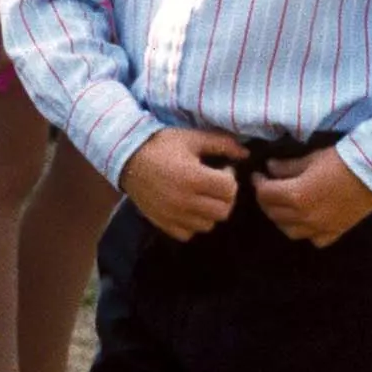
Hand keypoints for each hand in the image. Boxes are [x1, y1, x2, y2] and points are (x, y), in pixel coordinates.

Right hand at [119, 127, 248, 240]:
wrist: (126, 157)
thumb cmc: (161, 145)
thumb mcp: (192, 138)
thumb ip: (221, 144)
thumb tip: (245, 153)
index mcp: (193, 178)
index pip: (229, 189)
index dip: (231, 178)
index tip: (223, 169)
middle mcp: (184, 201)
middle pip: (223, 210)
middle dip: (225, 196)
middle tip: (216, 184)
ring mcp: (173, 215)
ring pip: (208, 224)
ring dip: (211, 211)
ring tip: (202, 196)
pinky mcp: (162, 223)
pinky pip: (188, 234)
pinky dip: (192, 224)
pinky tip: (188, 208)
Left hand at [253, 148, 371, 247]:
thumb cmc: (342, 159)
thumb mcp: (311, 158)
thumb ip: (287, 167)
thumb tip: (270, 168)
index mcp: (296, 196)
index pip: (265, 194)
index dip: (258, 183)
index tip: (259, 175)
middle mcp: (305, 216)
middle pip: (274, 213)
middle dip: (266, 200)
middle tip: (268, 188)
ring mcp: (320, 227)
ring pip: (289, 231)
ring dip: (281, 218)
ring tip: (283, 206)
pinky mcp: (336, 231)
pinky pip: (314, 239)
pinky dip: (307, 232)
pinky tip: (307, 221)